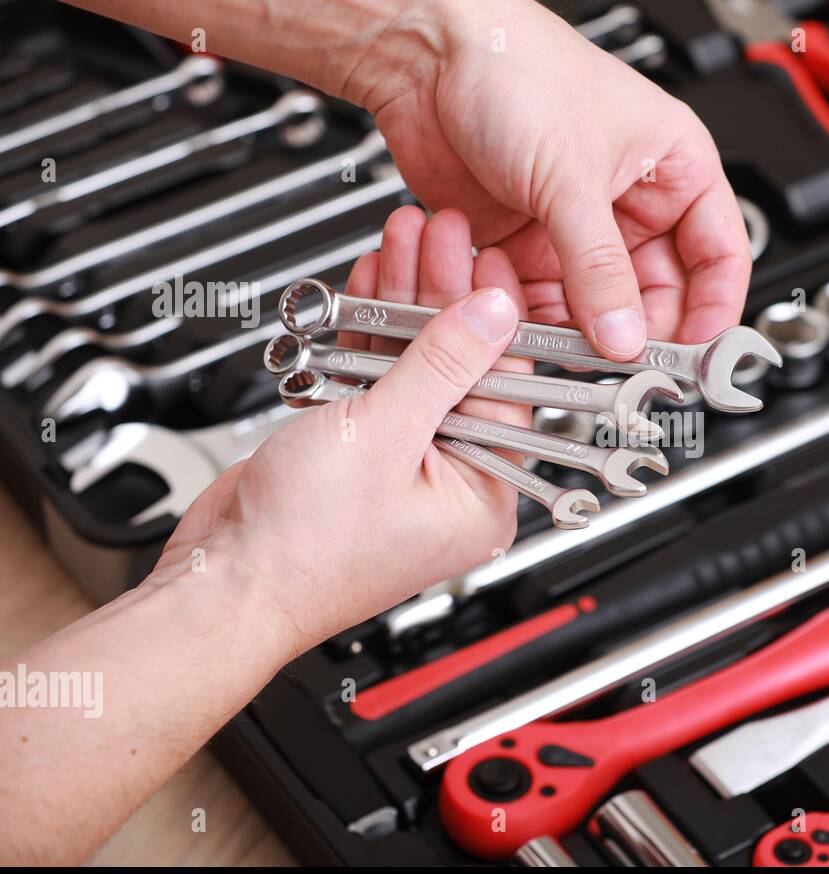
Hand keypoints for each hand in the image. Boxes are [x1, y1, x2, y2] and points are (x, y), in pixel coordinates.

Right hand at [155, 209, 531, 654]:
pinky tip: (372, 283)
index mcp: (483, 495)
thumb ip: (442, 365)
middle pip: (458, 368)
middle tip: (442, 235)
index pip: (506, 387)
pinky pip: (373, 381)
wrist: (223, 582)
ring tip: (406, 241)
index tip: (487, 262)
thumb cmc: (304, 550)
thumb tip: (494, 313)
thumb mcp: (386, 436)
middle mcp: (450, 480)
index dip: (494, 316)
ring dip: (404, 302)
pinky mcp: (355, 451)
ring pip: (413, 366)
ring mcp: (401, 463)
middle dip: (445, 295)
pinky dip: (368, 334)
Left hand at [344, 0, 751, 358]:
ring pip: (601, 308)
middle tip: (626, 361)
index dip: (713, 310)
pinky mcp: (530, 246)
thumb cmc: (516, 70)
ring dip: (585, 333)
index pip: (720, 256)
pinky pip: (547, 305)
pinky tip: (529, 324)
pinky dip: (538, 322)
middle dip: (641, 330)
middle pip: (660, 294)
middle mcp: (632, 202)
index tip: (696, 354)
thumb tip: (625, 335)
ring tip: (570, 346)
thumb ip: (598, 267)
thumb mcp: (570, 176)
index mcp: (674, 167)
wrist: (426, 59)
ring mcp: (579, 228)